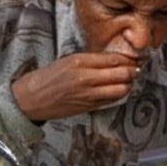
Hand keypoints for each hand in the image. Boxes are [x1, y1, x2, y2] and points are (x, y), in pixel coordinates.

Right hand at [10, 53, 140, 120]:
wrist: (31, 99)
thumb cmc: (48, 77)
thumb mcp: (68, 61)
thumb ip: (91, 61)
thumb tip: (114, 60)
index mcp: (79, 61)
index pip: (113, 59)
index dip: (127, 59)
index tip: (133, 59)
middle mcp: (86, 77)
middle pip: (122, 74)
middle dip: (132, 72)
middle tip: (135, 70)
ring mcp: (88, 94)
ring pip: (121, 89)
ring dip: (128, 85)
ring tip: (127, 82)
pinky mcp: (88, 107)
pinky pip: (111, 100)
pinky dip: (118, 95)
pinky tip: (117, 91)